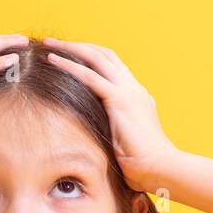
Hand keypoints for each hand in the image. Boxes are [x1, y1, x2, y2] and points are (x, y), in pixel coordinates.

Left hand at [44, 36, 177, 192]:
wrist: (161, 169)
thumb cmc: (144, 166)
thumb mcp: (125, 143)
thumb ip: (112, 132)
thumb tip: (93, 138)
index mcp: (137, 97)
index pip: (113, 68)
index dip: (92, 58)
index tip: (71, 57)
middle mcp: (134, 89)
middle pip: (105, 55)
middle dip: (80, 46)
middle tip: (56, 43)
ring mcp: (129, 92)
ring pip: (97, 58)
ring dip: (72, 48)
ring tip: (50, 44)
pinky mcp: (120, 101)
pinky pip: (90, 76)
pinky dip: (70, 66)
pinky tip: (54, 61)